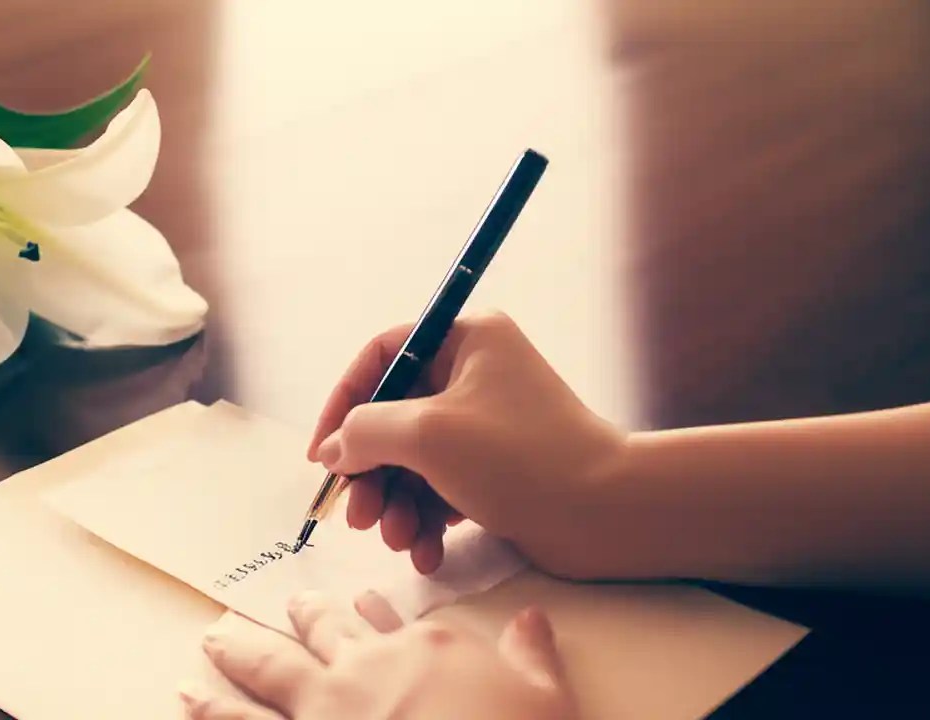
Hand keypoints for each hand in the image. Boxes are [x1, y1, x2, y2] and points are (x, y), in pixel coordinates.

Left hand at [183, 591, 575, 719]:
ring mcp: (323, 714)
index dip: (370, 614)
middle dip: (299, 620)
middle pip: (321, 636)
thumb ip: (532, 655)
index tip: (353, 605)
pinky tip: (186, 701)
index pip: (389, 623)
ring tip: (209, 647)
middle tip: (284, 606)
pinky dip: (213, 714)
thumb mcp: (545, 697)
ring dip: (236, 661)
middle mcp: (364, 672)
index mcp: (422, 650)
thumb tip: (534, 621)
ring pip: (268, 676)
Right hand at [307, 311, 625, 576]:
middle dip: (372, 472)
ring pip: (415, 461)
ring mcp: (488, 425)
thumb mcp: (428, 434)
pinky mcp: (498, 471)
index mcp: (466, 341)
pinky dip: (428, 520)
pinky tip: (427, 553)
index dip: (343, 402)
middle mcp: (477, 375)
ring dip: (397, 504)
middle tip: (358, 517)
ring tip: (398, 540)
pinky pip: (443, 488)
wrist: (606, 514)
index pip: (381, 357)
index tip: (322, 454)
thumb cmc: (521, 458)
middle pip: (394, 417)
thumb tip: (335, 449)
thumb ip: (366, 432)